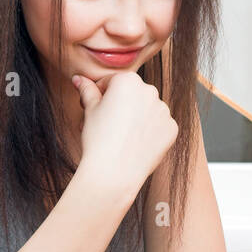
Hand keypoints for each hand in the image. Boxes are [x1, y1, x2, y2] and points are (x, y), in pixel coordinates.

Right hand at [70, 71, 177, 195]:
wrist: (114, 172)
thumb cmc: (98, 139)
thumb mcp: (89, 110)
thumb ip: (87, 90)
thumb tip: (79, 79)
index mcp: (128, 80)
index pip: (112, 82)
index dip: (101, 96)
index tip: (96, 110)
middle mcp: (150, 91)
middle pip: (133, 94)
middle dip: (122, 104)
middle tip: (109, 124)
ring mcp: (164, 110)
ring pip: (148, 109)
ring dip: (138, 117)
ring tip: (123, 136)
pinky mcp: (172, 128)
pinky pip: (159, 126)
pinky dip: (150, 132)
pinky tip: (137, 143)